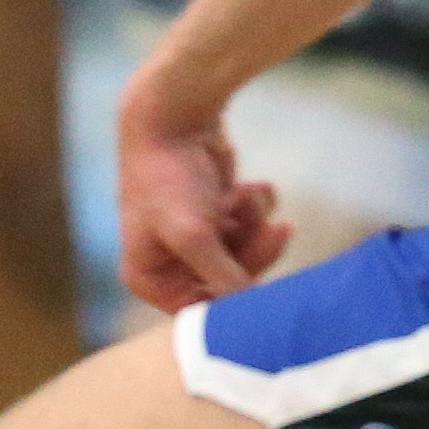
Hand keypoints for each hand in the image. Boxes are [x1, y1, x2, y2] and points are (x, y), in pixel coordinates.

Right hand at [116, 69, 290, 314]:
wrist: (175, 113)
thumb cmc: (169, 176)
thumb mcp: (194, 233)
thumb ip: (223, 278)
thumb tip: (253, 315)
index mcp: (148, 276)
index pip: (200, 311)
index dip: (234, 300)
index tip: (268, 287)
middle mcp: (169, 261)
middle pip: (229, 282)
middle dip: (254, 252)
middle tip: (280, 231)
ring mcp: (195, 235)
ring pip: (245, 252)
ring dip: (252, 222)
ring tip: (243, 194)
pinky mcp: (216, 210)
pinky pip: (250, 224)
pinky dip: (255, 205)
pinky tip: (253, 186)